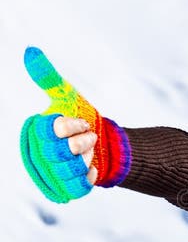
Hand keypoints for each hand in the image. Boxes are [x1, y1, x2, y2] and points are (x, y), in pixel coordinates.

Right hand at [20, 47, 129, 201]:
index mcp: (32, 134)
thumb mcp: (65, 96)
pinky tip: (93, 168)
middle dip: (81, 143)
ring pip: (70, 171)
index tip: (82, 122)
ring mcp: (49, 176)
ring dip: (87, 159)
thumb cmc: (80, 119)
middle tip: (90, 137)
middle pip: (59, 153)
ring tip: (89, 152)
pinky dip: (90, 177)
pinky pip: (78, 188)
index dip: (71, 127)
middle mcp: (36, 157)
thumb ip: (47, 76)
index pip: (50, 132)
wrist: (103, 145)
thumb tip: (30, 50)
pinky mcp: (64, 191)